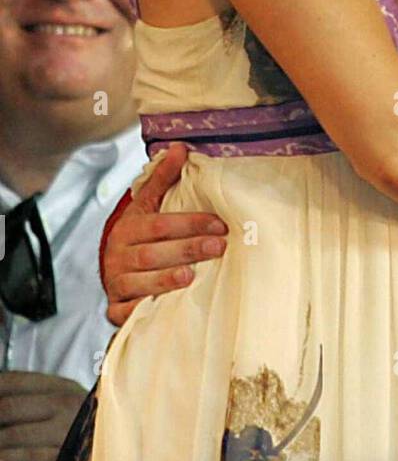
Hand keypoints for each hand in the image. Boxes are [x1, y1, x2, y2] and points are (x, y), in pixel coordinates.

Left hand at [0, 371, 86, 460]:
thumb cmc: (83, 436)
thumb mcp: (64, 410)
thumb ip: (33, 403)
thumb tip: (0, 395)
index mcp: (62, 387)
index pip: (13, 381)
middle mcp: (66, 403)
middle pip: (6, 406)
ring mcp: (67, 430)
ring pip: (10, 433)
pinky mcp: (65, 458)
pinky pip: (24, 456)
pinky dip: (4, 459)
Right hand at [104, 142, 226, 325]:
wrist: (115, 270)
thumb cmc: (140, 236)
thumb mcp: (148, 206)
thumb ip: (163, 179)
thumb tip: (179, 148)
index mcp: (127, 228)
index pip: (159, 224)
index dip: (189, 223)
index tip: (220, 224)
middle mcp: (117, 256)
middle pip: (152, 253)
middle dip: (187, 249)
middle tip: (219, 247)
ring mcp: (116, 283)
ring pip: (140, 282)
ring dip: (166, 280)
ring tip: (191, 277)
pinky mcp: (116, 309)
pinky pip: (127, 312)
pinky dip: (144, 309)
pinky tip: (166, 307)